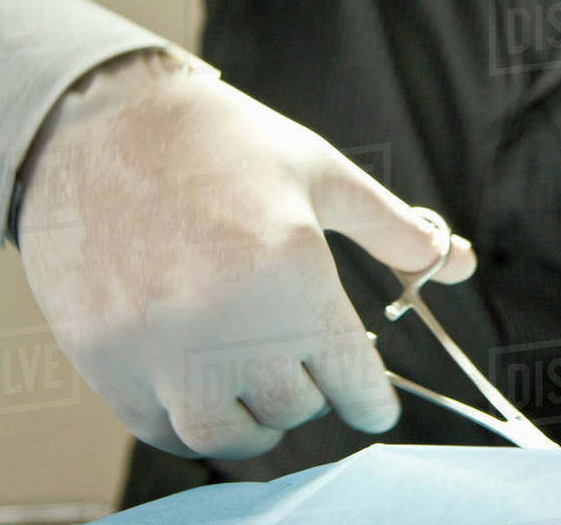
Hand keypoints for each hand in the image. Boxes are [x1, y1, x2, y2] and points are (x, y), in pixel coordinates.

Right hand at [16, 50, 475, 459]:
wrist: (99, 126)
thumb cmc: (224, 145)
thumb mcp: (324, 176)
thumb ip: (396, 231)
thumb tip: (461, 262)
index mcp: (289, 274)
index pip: (350, 380)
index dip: (374, 399)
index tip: (377, 404)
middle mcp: (225, 325)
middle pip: (297, 407)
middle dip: (316, 390)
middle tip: (309, 359)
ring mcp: (158, 350)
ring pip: (231, 433)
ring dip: (259, 417)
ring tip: (262, 377)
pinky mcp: (107, 363)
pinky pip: (164, 430)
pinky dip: (195, 419)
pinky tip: (206, 382)